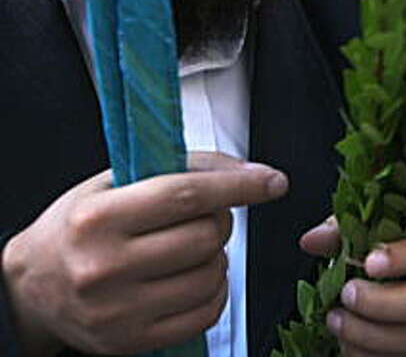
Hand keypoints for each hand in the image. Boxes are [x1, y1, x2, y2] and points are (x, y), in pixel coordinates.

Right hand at [1, 152, 287, 354]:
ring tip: (191, 250)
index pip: (187, 195)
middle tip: (202, 218)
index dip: (239, 186)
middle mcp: (104, 267)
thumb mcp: (114, 183)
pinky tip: (193, 279)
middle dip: (219, 222)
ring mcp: (117, 310)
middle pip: (205, 237)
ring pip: (211, 275)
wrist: (31, 286)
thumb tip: (250, 172)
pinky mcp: (131, 340)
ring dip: (217, 258)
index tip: (272, 181)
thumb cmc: (79, 227)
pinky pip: (205, 314)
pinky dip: (214, 293)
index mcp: (99, 219)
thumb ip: (180, 169)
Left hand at [300, 212, 405, 355]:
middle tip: (347, 294)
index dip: (405, 258)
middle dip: (384, 303)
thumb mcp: (378, 219)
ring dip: (371, 334)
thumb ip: (348, 226)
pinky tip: (347, 343)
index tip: (369, 262)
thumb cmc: (399, 234)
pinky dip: (371, 355)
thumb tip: (313, 241)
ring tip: (336, 320)